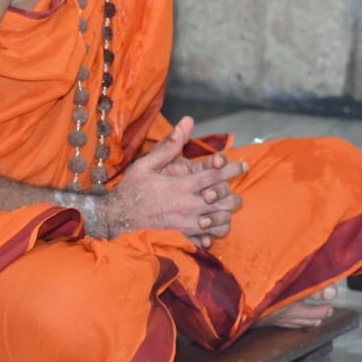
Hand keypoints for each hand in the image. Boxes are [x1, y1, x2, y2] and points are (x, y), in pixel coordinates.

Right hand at [101, 117, 244, 245]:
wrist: (118, 219)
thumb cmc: (132, 190)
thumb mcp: (146, 164)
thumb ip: (169, 146)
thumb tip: (186, 122)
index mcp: (182, 186)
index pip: (215, 176)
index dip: (232, 169)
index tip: (244, 164)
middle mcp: (188, 206)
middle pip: (224, 201)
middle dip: (232, 195)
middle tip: (232, 190)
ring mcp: (187, 225)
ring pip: (221, 222)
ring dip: (226, 213)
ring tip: (224, 207)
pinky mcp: (183, 237)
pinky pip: (209, 239)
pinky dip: (215, 232)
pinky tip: (213, 225)